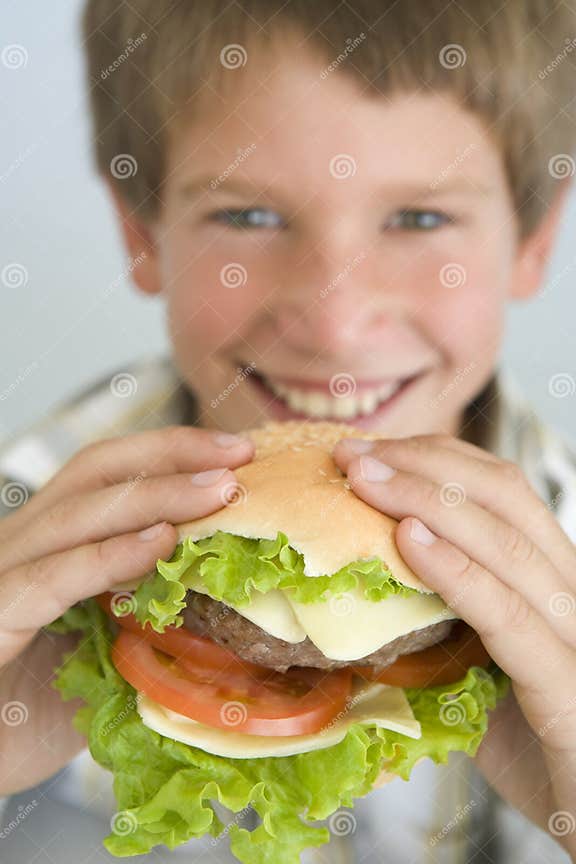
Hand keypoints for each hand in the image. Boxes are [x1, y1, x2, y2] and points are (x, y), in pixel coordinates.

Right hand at [0, 426, 253, 793]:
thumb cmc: (44, 705)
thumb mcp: (111, 644)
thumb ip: (153, 608)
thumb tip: (238, 592)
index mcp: (52, 538)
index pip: (110, 470)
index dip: (171, 450)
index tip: (238, 450)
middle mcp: (23, 543)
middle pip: (97, 473)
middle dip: (173, 458)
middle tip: (238, 459)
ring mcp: (3, 574)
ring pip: (78, 514)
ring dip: (155, 497)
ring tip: (218, 491)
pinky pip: (51, 579)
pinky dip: (108, 557)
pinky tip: (157, 545)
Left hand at [333, 433, 575, 857]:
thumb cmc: (531, 741)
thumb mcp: (476, 668)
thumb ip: (436, 626)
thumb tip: (356, 598)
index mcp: (548, 576)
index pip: (498, 488)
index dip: (432, 458)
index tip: (366, 452)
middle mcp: (570, 589)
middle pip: (501, 495)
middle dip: (419, 464)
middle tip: (349, 455)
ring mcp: (574, 632)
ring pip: (505, 543)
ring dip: (425, 500)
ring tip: (363, 479)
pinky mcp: (567, 686)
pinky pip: (509, 616)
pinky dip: (456, 571)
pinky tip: (408, 543)